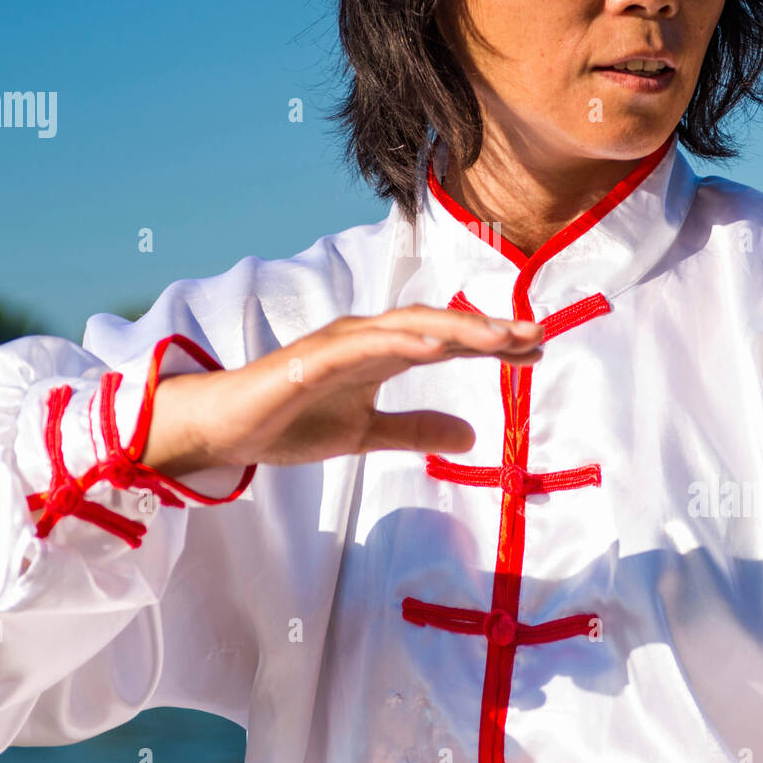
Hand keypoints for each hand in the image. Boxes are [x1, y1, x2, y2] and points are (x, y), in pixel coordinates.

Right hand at [140, 305, 543, 474]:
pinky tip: (436, 347)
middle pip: (437, 326)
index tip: (537, 348)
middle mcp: (366, 339)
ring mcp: (339, 344)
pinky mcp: (312, 360)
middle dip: (486, 330)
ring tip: (502, 337)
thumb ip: (415, 430)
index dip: (491, 344)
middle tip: (535, 335)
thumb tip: (473, 437)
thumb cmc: (291, 421)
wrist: (226, 429)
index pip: (446, 343)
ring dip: (457, 329)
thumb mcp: (366, 434)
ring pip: (408, 327)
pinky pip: (363, 347)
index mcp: (380, 354)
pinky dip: (400, 342)